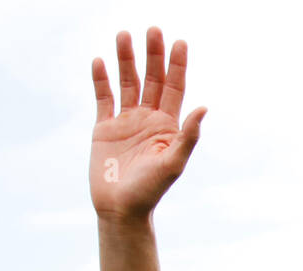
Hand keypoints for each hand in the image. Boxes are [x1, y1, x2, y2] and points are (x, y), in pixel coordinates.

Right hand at [90, 27, 206, 221]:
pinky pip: (103, 98)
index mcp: (167, 126)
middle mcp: (148, 119)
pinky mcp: (104, 128)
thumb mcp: (173, 164)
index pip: (174, 88)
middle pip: (151, 79)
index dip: (177, 66)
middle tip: (153, 29)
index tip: (179, 42)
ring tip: (124, 35)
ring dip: (126, 60)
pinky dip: (101, 79)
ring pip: (127, 83)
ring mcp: (126, 121)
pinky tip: (99, 61)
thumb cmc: (151, 190)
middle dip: (153, 55)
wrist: (121, 209)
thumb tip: (203, 107)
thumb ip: (188, 136)